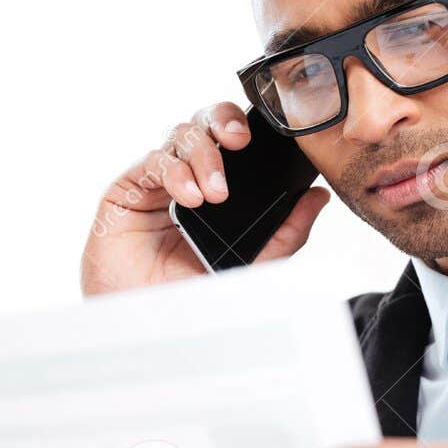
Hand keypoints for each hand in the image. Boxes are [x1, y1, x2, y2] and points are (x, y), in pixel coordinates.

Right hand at [81, 101, 330, 296]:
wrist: (153, 326)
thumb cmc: (195, 298)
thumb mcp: (254, 265)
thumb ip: (287, 232)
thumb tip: (319, 197)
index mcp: (218, 190)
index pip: (231, 141)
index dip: (245, 127)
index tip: (266, 138)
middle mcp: (187, 178)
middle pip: (206, 123)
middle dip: (224, 121)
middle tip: (240, 142)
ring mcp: (157, 182)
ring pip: (182, 135)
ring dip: (204, 156)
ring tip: (215, 194)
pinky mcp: (128, 190)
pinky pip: (154, 161)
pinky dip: (174, 173)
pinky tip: (189, 198)